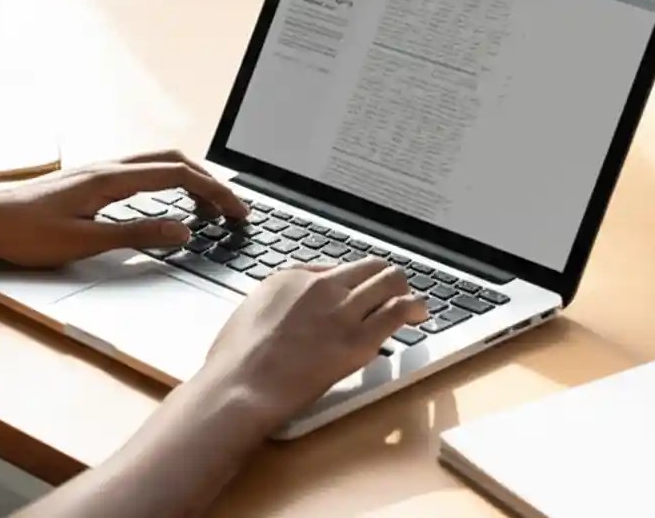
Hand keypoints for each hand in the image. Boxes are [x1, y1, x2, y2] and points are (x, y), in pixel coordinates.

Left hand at [0, 150, 247, 267]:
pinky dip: (169, 182)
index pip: (178, 176)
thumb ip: (136, 235)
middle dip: (210, 182)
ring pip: (158, 163)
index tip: (237, 212)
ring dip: (190, 180)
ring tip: (209, 207)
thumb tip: (182, 231)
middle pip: (174, 161)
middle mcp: (107, 167)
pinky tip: (168, 205)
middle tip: (232, 210)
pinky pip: (142, 172)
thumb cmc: (22, 235)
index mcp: (110, 179)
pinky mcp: (89, 180)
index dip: (214, 192)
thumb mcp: (82, 243)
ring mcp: (98, 171)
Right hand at [201, 258, 427, 432]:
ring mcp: (342, 311)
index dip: (351, 284)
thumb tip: (295, 304)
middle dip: (385, 279)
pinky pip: (397, 311)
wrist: (239, 386)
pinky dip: (414, 309)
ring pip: (390, 282)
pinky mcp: (358, 341)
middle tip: (393, 294)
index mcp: (291, 277)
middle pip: (370, 268)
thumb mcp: (250, 310)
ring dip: (404, 291)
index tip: (357, 295)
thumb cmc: (235, 361)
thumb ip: (279, 300)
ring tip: (412, 305)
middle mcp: (321, 287)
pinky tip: (419, 316)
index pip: (336, 269)